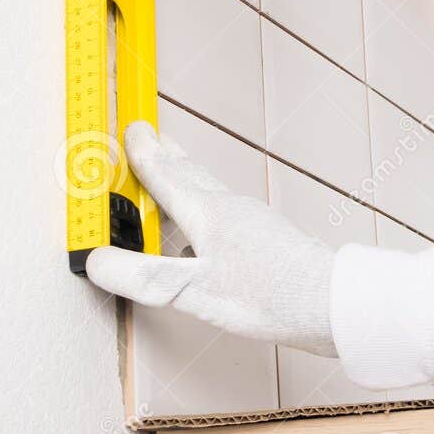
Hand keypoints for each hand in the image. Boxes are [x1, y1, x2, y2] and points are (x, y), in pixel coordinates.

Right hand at [86, 121, 337, 356]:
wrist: (336, 304)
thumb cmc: (271, 295)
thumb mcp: (195, 291)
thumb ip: (144, 276)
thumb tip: (97, 261)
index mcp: (208, 213)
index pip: (166, 175)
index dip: (143, 154)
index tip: (130, 129)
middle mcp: (230, 210)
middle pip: (189, 176)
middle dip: (166, 158)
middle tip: (150, 138)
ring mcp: (251, 225)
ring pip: (208, 194)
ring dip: (185, 182)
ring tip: (171, 177)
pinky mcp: (266, 245)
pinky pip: (223, 218)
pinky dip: (202, 214)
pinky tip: (203, 237)